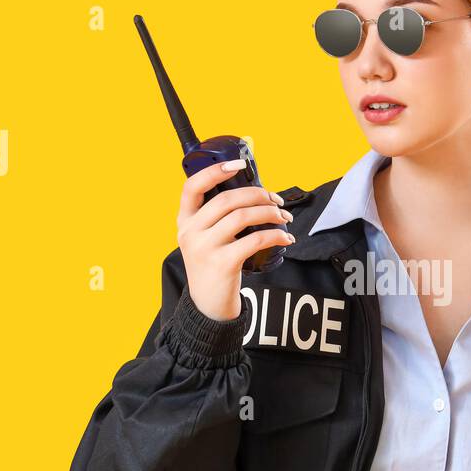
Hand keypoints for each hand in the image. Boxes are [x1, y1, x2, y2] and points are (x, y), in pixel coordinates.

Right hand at [176, 160, 294, 319]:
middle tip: (276, 201)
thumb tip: (254, 194)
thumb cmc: (212, 267)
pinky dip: (276, 236)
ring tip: (284, 218)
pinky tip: (286, 238)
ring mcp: (205, 248)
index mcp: (185, 221)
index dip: (215, 170)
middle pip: (228, 200)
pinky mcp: (223, 263)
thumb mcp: (203, 240)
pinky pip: (255, 240)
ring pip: (244, 216)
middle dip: (258, 195)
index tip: (239, 164)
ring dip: (270, 213)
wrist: (208, 306)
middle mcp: (191, 232)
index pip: (192, 186)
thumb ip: (216, 218)